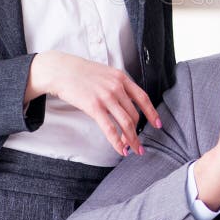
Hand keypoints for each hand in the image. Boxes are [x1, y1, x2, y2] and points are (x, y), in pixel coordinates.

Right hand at [26, 51, 160, 156]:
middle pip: (134, 114)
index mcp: (121, 78)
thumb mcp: (105, 73)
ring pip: (126, 123)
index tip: (158, 124)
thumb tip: (126, 102)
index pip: (143, 97)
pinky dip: (117, 141)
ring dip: (131, 139)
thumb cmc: (81, 73)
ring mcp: (106, 97)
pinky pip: (110, 128)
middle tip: (138, 144)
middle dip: (137, 131)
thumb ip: (117, 85)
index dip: (152, 112)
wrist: (60, 70)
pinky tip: (120, 149)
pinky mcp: (94, 107)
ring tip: (133, 149)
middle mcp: (117, 87)